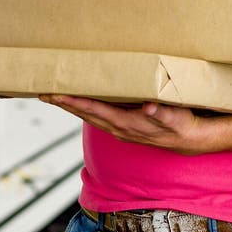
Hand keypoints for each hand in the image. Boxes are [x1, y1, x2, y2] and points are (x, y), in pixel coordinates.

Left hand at [39, 94, 212, 154]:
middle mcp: (118, 127)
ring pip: (88, 116)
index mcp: (126, 123)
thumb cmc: (180, 125)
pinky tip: (77, 102)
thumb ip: (161, 113)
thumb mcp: (174, 117)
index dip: (74, 102)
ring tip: (54, 95)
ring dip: (70, 106)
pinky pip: (97, 116)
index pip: (94, 110)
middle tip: (43, 92)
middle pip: (84, 114)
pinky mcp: (122, 126)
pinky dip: (83, 108)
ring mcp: (119, 128)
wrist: (188, 139)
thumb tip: (149, 106)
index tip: (56, 94)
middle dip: (64, 103)